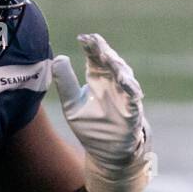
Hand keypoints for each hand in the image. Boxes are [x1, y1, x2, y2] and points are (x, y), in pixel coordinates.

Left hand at [52, 33, 152, 191]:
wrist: (108, 154)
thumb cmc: (91, 128)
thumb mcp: (72, 105)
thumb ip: (65, 83)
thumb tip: (58, 58)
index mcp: (99, 79)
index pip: (96, 57)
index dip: (92, 46)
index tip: (83, 37)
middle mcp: (113, 83)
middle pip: (110, 61)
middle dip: (103, 51)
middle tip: (94, 41)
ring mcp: (125, 96)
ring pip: (124, 75)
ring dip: (117, 65)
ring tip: (107, 57)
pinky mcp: (133, 112)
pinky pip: (134, 97)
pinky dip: (131, 89)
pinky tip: (125, 81)